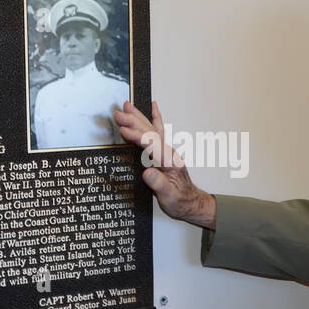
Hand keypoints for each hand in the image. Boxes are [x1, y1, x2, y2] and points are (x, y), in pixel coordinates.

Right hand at [114, 100, 216, 228]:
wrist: (190, 203)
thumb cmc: (180, 200)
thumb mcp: (168, 196)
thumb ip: (158, 184)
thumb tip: (147, 172)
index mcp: (169, 161)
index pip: (151, 144)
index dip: (137, 136)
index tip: (123, 130)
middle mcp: (168, 152)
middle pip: (150, 132)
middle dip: (134, 121)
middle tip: (118, 113)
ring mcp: (166, 151)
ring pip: (152, 129)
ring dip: (139, 117)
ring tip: (127, 105)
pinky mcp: (163, 152)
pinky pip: (157, 131)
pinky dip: (154, 118)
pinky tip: (153, 108)